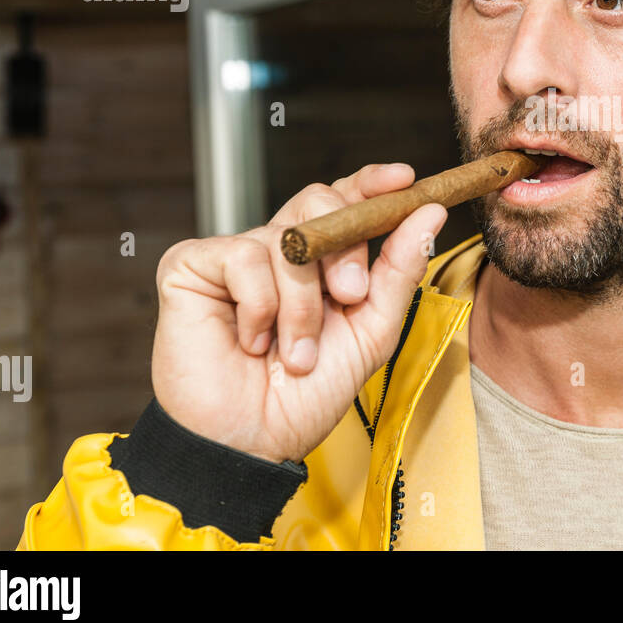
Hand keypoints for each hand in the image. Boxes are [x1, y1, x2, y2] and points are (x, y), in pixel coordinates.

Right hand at [149, 163, 445, 463]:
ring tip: (293, 353)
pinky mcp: (191, 265)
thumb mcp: (371, 332)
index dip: (371, 183)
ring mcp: (233, 255)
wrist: (252, 442)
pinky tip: (250, 341)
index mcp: (320, 262)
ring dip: (301, 305)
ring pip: (286, 240)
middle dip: (345, 247)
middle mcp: (277, 250)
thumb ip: (399, 271)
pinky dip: (259, 306)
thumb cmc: (307, 395)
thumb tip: (430, 215)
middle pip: (319, 200)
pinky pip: (242, 257)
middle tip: (350, 295)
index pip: (345, 201)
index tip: (404, 179)